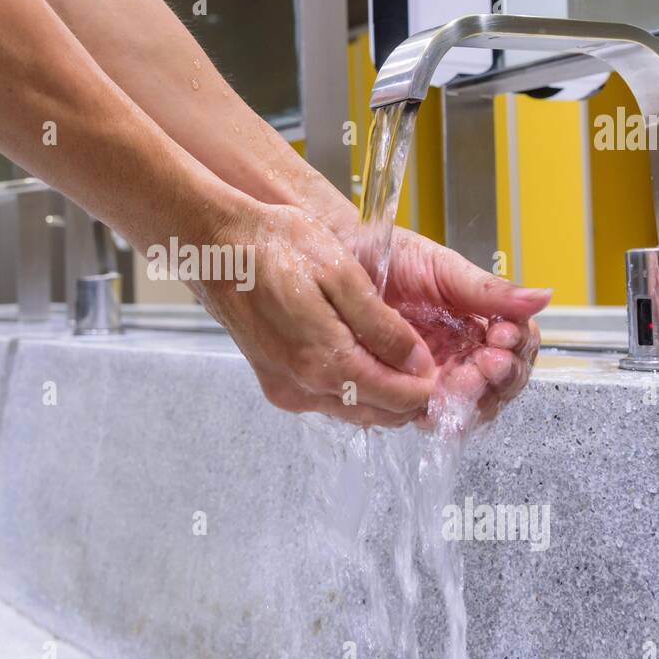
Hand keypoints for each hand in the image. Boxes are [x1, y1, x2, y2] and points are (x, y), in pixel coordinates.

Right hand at [190, 202, 437, 427]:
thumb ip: (381, 326)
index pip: (396, 399)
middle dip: (407, 396)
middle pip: (376, 413)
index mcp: (325, 362)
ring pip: (351, 409)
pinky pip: (325, 398)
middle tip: (428, 364)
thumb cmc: (277, 247)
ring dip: (381, 393)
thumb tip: (418, 364)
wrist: (216, 245)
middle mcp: (303, 387)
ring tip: (399, 358)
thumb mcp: (341, 274)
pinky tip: (361, 357)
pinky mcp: (273, 381)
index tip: (442, 363)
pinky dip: (351, 387)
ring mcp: (285, 388)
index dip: (427, 386)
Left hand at [378, 228, 549, 425]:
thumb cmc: (388, 258)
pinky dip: (442, 413)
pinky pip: (431, 414)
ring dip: (477, 396)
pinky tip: (438, 401)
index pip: (518, 347)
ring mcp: (434, 375)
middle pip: (501, 383)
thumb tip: (543, 297)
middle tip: (490, 361)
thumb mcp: (443, 269)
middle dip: (502, 376)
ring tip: (467, 377)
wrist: (340, 257)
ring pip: (472, 404)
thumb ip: (490, 291)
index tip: (506, 336)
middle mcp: (461, 354)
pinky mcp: (404, 391)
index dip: (520, 347)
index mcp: (478, 324)